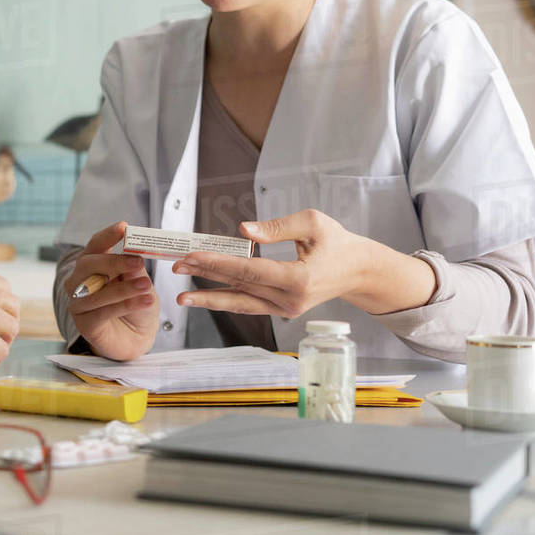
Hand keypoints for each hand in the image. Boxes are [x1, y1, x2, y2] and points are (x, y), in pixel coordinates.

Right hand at [65, 222, 160, 360]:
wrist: (136, 337)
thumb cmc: (136, 304)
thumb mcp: (140, 282)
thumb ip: (134, 270)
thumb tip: (134, 254)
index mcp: (92, 265)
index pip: (95, 245)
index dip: (108, 235)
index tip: (124, 227)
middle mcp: (79, 281)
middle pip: (88, 265)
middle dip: (114, 262)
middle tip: (138, 262)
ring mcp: (78, 303)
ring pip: (95, 291)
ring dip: (123, 288)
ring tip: (147, 287)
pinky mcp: (85, 324)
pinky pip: (103, 312)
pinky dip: (125, 305)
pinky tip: (145, 301)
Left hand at [172, 209, 433, 316]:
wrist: (358, 271)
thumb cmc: (337, 242)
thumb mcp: (313, 224)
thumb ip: (277, 227)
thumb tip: (243, 230)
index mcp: (299, 279)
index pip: (249, 270)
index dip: (218, 263)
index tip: (193, 256)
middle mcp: (290, 300)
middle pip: (239, 286)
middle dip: (205, 276)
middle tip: (176, 266)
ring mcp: (286, 309)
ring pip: (240, 303)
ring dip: (209, 298)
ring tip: (181, 298)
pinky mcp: (282, 311)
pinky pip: (249, 306)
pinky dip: (226, 301)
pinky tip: (204, 298)